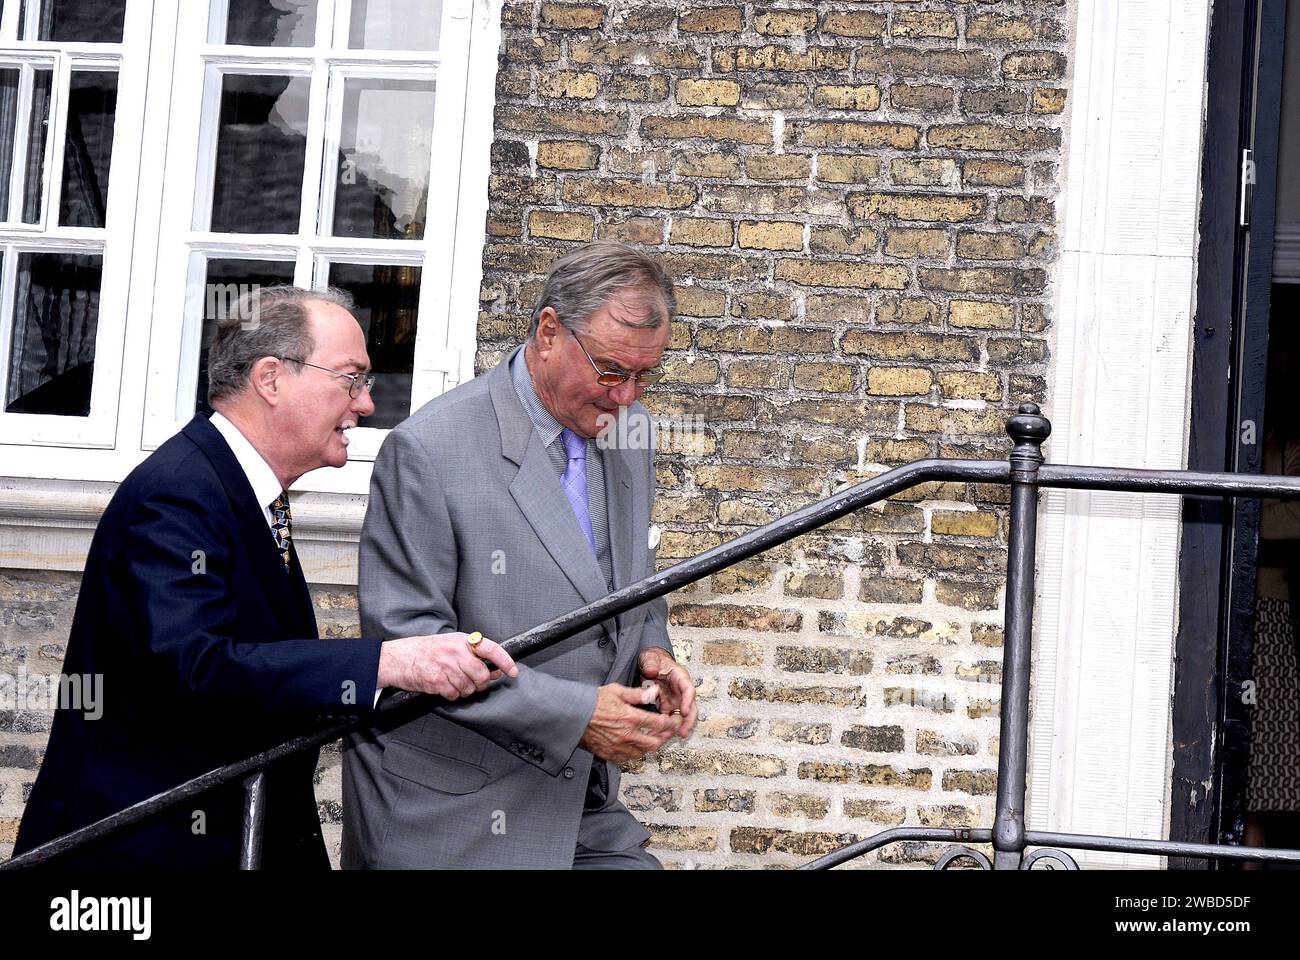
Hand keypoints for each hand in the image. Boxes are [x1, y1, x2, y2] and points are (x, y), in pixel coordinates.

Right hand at [377, 632, 517, 699]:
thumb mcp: (450, 644)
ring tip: (453, 682)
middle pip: (482, 675)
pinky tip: (443, 687)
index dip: (505, 661)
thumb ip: (472, 655)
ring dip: (464, 690)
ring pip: (469, 688)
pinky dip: (451, 695)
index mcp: (462, 640)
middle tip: (474, 683)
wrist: (397, 658)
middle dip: (481, 684)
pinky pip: (454, 695)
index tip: (513, 671)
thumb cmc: (424, 651)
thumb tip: (495, 670)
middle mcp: (456, 652)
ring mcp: (446, 666)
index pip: (491, 649)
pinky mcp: (437, 681)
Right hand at [579, 684, 681, 761]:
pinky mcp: (609, 754)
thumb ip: (638, 694)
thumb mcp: (616, 691)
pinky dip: (636, 752)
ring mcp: (618, 747)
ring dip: (651, 746)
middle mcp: (626, 735)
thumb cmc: (592, 702)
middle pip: (654, 742)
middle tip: (668, 732)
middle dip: (665, 738)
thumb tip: (654, 692)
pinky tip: (637, 746)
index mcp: (630, 718)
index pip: (658, 724)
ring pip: (642, 752)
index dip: (670, 723)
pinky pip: (628, 758)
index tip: (673, 721)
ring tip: (655, 739)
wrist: (572, 716)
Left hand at [639, 647, 697, 737]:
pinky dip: (669, 726)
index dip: (688, 701)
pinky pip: (670, 717)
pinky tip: (664, 734)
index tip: (684, 711)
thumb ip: (650, 663)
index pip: (688, 689)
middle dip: (689, 720)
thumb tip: (651, 671)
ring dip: (681, 726)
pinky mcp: (667, 705)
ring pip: (682, 715)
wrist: (648, 664)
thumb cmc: (653, 659)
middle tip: (683, 732)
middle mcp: (680, 690)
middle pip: (690, 706)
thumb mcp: (650, 658)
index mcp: (680, 677)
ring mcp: (675, 699)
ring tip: (677, 736)